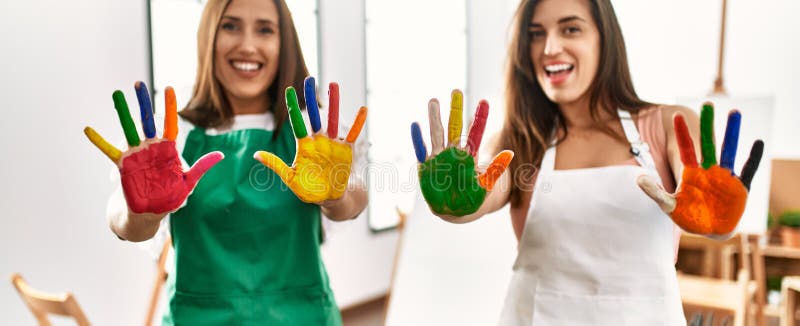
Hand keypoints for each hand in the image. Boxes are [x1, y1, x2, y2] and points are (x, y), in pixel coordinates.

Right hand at [84, 82, 223, 213]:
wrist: (151, 212)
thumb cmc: (171, 197)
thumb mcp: (188, 182)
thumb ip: (201, 167)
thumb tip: (221, 155)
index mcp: (169, 149)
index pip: (171, 124)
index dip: (170, 107)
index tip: (169, 89)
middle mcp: (152, 147)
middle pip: (147, 121)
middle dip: (144, 103)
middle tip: (138, 84)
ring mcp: (136, 154)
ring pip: (129, 129)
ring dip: (123, 113)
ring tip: (117, 95)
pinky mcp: (123, 164)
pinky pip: (110, 151)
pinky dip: (99, 141)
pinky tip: (88, 129)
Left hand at [254, 77, 366, 202]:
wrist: (329, 199)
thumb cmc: (308, 190)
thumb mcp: (290, 178)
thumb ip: (276, 164)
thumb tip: (256, 154)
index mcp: (303, 146)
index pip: (297, 123)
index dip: (294, 107)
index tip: (289, 90)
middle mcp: (318, 141)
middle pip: (314, 116)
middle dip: (312, 98)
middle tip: (309, 79)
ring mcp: (332, 144)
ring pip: (333, 120)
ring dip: (334, 103)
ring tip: (334, 84)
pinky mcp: (345, 150)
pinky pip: (352, 134)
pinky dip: (358, 123)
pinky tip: (363, 110)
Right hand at [411, 90, 512, 216]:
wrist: (455, 211)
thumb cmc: (473, 198)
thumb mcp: (486, 185)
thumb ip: (495, 170)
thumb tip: (510, 153)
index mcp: (469, 156)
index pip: (476, 134)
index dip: (480, 119)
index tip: (484, 102)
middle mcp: (454, 152)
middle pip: (454, 127)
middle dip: (455, 110)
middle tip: (456, 91)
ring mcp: (439, 157)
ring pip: (437, 134)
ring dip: (435, 118)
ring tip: (434, 100)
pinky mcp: (426, 166)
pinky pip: (421, 150)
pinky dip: (418, 139)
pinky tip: (415, 125)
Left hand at [638, 103, 763, 236]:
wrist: (710, 230)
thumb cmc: (689, 217)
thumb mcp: (669, 206)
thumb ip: (655, 193)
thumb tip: (638, 178)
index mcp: (691, 172)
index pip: (685, 148)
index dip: (681, 133)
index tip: (676, 114)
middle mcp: (709, 169)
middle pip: (708, 143)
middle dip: (708, 124)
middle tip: (707, 103)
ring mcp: (725, 176)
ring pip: (729, 149)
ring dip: (732, 132)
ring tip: (735, 111)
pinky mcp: (740, 186)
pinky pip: (748, 169)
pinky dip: (753, 156)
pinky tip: (758, 142)